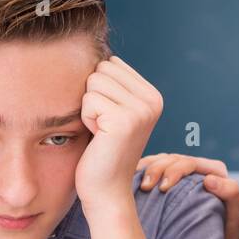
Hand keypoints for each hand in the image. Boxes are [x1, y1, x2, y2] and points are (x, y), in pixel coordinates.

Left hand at [76, 56, 162, 213]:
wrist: (106, 190)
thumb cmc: (102, 150)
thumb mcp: (113, 110)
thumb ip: (112, 82)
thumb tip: (95, 48)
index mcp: (153, 95)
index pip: (110, 64)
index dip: (99, 90)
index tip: (109, 119)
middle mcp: (152, 100)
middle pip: (101, 69)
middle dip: (93, 96)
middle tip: (103, 126)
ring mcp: (141, 110)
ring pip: (93, 82)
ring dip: (88, 108)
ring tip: (101, 132)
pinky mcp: (124, 121)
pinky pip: (87, 100)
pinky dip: (86, 119)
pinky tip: (98, 138)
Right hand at [138, 153, 238, 238]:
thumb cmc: (227, 231)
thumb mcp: (236, 214)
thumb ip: (231, 193)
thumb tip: (209, 180)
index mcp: (213, 170)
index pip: (189, 162)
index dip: (174, 170)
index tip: (164, 188)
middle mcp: (197, 169)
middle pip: (171, 159)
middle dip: (156, 169)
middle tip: (146, 187)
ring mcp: (181, 176)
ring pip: (159, 161)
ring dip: (146, 169)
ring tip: (137, 182)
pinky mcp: (168, 184)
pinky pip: (152, 171)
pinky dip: (140, 172)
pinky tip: (131, 179)